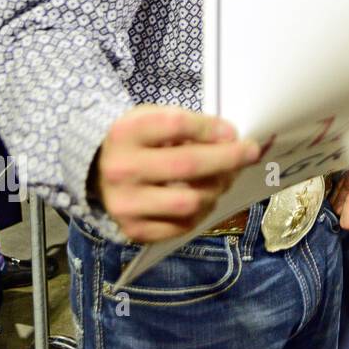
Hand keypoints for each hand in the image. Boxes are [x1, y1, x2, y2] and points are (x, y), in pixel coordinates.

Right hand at [91, 105, 259, 242]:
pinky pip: (182, 226)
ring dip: (216, 188)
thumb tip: (232, 140)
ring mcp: (125, 204)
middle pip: (187, 165)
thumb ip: (190, 125)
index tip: (233, 132)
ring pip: (189, 201)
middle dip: (228, 159)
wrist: (98, 171)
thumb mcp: (155, 118)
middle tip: (250, 152)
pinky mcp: (133, 230)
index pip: (176, 125)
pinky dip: (202, 212)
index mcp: (126, 133)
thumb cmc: (139, 141)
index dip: (210, 129)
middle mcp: (121, 169)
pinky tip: (203, 196)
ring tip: (222, 178)